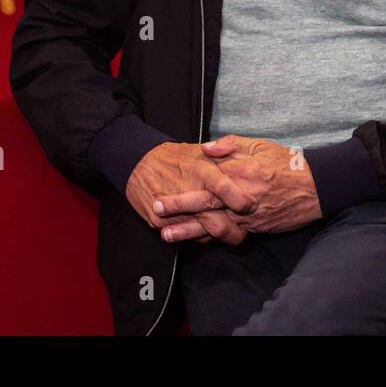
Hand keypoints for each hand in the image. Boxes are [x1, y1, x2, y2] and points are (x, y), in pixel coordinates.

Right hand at [126, 142, 253, 244]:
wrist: (136, 163)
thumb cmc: (173, 157)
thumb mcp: (198, 150)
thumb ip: (222, 156)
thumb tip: (245, 162)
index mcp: (198, 171)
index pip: (220, 187)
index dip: (236, 197)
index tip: (249, 205)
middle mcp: (186, 193)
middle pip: (214, 220)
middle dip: (233, 229)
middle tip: (246, 230)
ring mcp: (173, 212)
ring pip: (202, 232)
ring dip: (220, 235)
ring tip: (235, 234)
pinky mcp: (160, 223)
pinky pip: (187, 236)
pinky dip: (201, 235)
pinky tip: (210, 232)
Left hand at [158, 135, 321, 235]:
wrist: (316, 187)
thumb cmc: (287, 163)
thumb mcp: (260, 145)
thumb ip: (231, 145)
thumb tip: (205, 148)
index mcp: (241, 170)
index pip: (207, 176)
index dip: (184, 182)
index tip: (161, 183)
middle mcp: (242, 194)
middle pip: (205, 201)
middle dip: (179, 206)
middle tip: (155, 209)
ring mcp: (248, 214)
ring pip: (214, 223)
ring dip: (189, 230)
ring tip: (167, 235)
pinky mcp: (256, 227)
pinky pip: (230, 234)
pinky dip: (212, 238)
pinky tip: (196, 243)